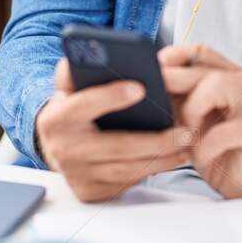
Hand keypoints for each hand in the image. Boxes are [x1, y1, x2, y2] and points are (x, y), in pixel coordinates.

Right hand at [33, 57, 195, 202]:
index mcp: (57, 119)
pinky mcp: (91, 192)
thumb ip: (75, 69)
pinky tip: (171, 158)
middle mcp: (65, 150)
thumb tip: (87, 49)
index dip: (113, 96)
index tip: (141, 88)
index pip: (86, 105)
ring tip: (187, 144)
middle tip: (186, 130)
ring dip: (163, 158)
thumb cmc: (70, 112)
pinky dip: (152, 170)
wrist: (54, 149)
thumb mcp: (67, 88)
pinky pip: (127, 182)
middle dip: (157, 140)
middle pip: (118, 146)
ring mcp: (78, 175)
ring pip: (128, 169)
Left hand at [158, 43, 241, 199]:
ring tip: (187, 135)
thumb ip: (178, 100)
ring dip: (191, 112)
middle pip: (203, 68)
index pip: (200, 52)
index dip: (174, 56)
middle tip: (156, 104)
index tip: (153, 69)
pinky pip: (221, 131)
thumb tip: (146, 88)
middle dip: (173, 83)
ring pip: (214, 86)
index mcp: (230, 76)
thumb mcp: (193, 122)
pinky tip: (201, 156)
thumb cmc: (221, 152)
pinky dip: (203, 147)